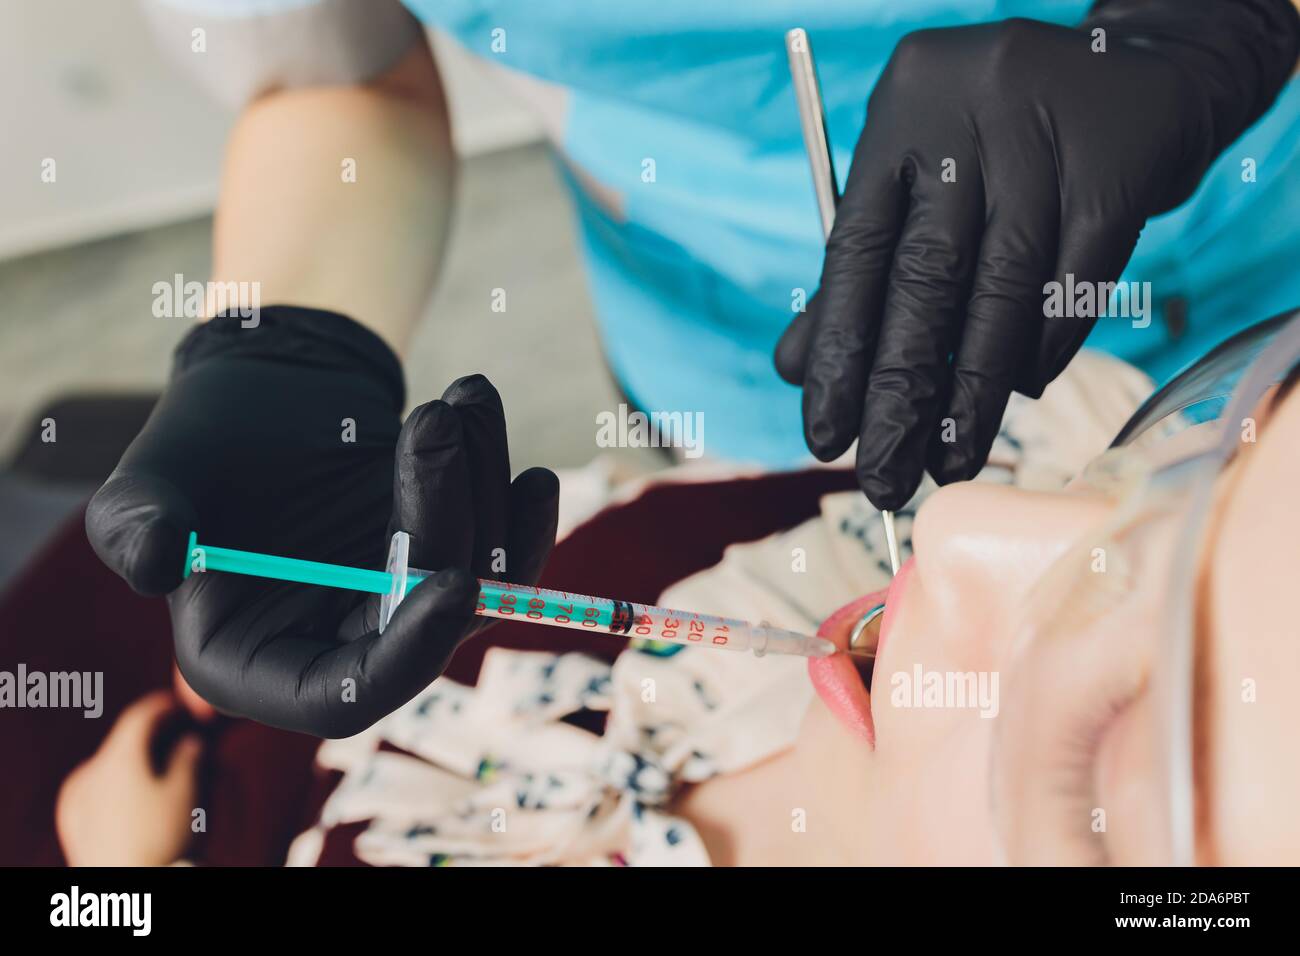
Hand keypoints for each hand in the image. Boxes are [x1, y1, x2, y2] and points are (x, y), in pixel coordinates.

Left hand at [57, 692, 201, 866]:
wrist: (133, 887)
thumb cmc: (164, 840)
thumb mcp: (188, 791)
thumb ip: (191, 756)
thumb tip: (191, 742)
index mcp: (117, 758)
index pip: (140, 715)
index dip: (165, 705)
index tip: (181, 704)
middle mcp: (89, 771)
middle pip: (125, 741)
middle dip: (154, 738)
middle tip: (182, 741)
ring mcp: (75, 798)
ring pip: (110, 766)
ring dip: (136, 762)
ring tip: (165, 774)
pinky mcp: (71, 822)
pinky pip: (98, 790)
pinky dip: (119, 785)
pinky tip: (141, 799)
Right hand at [87, 309, 558, 735]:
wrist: (269, 389)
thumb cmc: (199, 443)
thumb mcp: (145, 484)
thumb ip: (135, 527)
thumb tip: (156, 564)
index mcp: (257, 664)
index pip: (345, 696)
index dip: (408, 654)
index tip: (457, 582)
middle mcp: (340, 649)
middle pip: (426, 624)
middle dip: (449, 519)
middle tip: (436, 421)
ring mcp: (402, 609)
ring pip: (481, 578)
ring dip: (483, 484)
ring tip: (465, 398)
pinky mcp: (446, 564)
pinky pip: (506, 556)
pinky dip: (519, 505)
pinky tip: (524, 459)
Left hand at [777, 3, 1299, 510]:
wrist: (1126, 78)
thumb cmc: (993, 149)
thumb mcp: (915, 187)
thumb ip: (857, 275)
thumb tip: (794, 370)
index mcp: (899, 115)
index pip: (855, 252)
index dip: (837, 352)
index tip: (825, 437)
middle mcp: (966, 116)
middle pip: (927, 277)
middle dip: (900, 393)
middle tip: (883, 478)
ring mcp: (1046, 137)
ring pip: (1004, 289)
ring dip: (974, 392)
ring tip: (949, 461)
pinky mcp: (1117, 167)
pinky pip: (1074, 283)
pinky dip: (1042, 348)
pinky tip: (1019, 392)